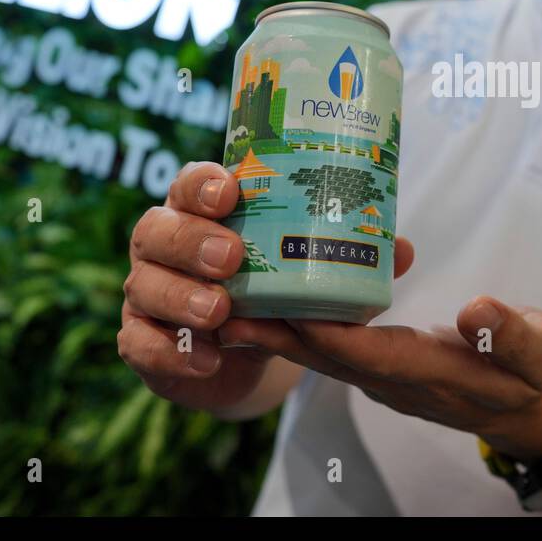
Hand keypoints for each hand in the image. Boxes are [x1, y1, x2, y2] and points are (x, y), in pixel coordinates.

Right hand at [118, 161, 413, 414]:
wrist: (237, 351)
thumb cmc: (271, 286)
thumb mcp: (305, 268)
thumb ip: (346, 253)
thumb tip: (401, 248)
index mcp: (201, 210)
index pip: (190, 183)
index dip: (203, 185)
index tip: (231, 192)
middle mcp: (164, 242)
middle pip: (157, 228)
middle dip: (192, 241)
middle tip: (231, 257)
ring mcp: (146, 289)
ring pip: (144, 285)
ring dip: (182, 297)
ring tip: (219, 312)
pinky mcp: (140, 338)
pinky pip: (140, 343)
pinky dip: (172, 351)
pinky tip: (207, 357)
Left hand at [220, 293, 541, 459]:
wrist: (521, 406)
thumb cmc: (529, 372)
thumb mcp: (538, 352)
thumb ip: (511, 334)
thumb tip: (476, 307)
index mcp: (430, 374)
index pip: (368, 355)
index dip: (327, 332)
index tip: (289, 305)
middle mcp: (393, 381)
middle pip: (324, 357)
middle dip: (275, 333)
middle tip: (224, 304)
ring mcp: (380, 378)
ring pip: (318, 355)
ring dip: (274, 331)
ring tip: (226, 301)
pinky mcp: (376, 367)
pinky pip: (327, 348)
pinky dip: (295, 327)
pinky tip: (269, 301)